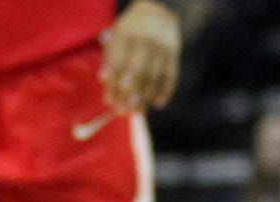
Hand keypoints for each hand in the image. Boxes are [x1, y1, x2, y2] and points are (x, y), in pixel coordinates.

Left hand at [102, 0, 181, 115]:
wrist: (159, 11)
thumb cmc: (131, 30)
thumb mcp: (117, 37)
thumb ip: (111, 57)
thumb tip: (105, 82)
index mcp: (126, 35)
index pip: (118, 64)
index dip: (113, 85)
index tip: (109, 102)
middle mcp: (144, 41)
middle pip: (137, 74)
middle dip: (129, 95)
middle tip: (122, 112)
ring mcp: (161, 48)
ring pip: (154, 78)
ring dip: (145, 98)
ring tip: (137, 112)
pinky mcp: (174, 54)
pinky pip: (170, 77)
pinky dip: (164, 92)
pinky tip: (157, 104)